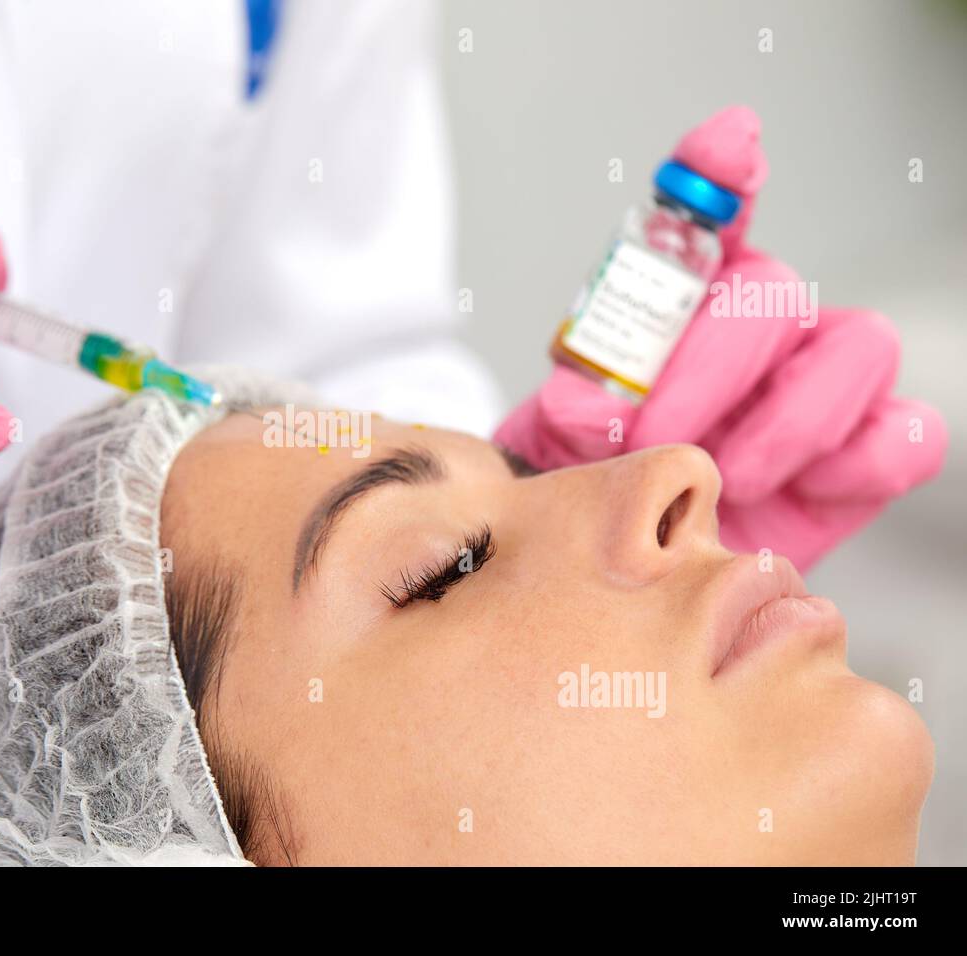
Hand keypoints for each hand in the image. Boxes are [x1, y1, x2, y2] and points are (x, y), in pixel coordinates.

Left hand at [494, 107, 946, 570]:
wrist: (631, 569)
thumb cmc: (595, 491)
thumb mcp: (553, 450)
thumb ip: (568, 413)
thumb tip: (588, 403)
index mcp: (680, 299)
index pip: (706, 215)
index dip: (718, 173)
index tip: (726, 147)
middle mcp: (759, 324)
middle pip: (772, 293)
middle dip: (709, 371)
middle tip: (656, 436)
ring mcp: (819, 385)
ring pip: (858, 347)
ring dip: (785, 421)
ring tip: (722, 478)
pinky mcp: (860, 456)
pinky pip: (905, 435)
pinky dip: (862, 460)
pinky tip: (802, 488)